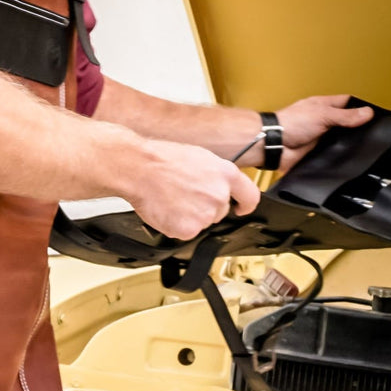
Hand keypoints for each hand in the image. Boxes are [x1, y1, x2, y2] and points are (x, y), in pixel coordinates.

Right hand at [128, 139, 259, 238]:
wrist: (140, 168)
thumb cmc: (162, 160)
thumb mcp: (199, 158)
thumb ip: (214, 176)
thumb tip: (216, 186)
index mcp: (225, 175)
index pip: (250, 196)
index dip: (246, 205)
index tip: (242, 209)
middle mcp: (219, 196)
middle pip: (220, 211)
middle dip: (204, 208)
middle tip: (184, 196)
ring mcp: (205, 215)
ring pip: (202, 223)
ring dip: (189, 217)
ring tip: (172, 199)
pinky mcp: (189, 229)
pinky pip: (185, 233)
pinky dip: (175, 226)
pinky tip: (166, 210)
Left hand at [275, 94, 372, 171]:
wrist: (274, 145)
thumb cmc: (289, 124)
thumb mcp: (323, 115)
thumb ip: (346, 116)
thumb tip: (367, 113)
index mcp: (322, 106)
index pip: (346, 102)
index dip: (359, 106)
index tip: (372, 112)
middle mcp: (321, 121)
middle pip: (344, 122)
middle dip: (355, 127)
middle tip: (370, 129)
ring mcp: (318, 137)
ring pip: (339, 139)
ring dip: (346, 142)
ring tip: (361, 144)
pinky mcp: (315, 152)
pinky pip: (331, 153)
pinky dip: (337, 155)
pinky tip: (345, 156)